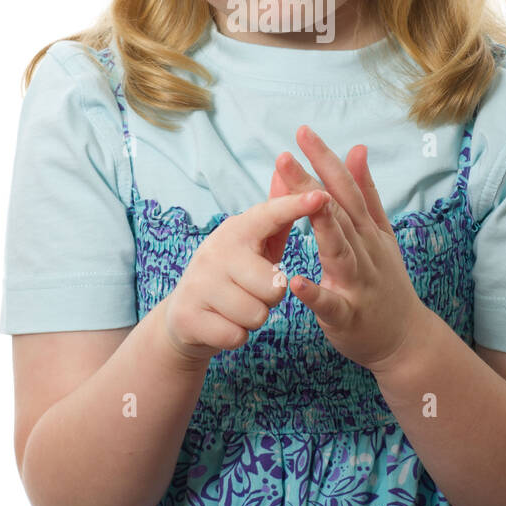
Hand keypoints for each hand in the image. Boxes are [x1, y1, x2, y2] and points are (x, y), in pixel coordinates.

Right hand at [163, 188, 330, 365]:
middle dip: (273, 296)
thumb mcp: (251, 244)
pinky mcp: (189, 317)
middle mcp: (215, 252)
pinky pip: (237, 336)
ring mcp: (199, 284)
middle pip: (275, 285)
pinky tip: (223, 324)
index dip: (296, 206)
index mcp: (237, 230)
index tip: (322, 196)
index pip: (270, 216)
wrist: (183, 317)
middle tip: (253, 290)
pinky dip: (236, 336)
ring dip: (255, 317)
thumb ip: (274, 213)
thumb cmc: (232, 275)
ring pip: (257, 314)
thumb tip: (285, 169)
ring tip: (238, 306)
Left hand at [267, 126, 424, 373]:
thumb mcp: (380, 233)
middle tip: (284, 156)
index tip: (302, 132)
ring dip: (321, 227)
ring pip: (339, 251)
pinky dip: (314, 294)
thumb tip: (358, 148)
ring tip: (299, 204)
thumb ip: (366, 192)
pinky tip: (295, 282)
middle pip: (337, 213)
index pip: (344, 188)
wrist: (406, 339)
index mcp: (366, 230)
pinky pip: (331, 304)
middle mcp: (365, 251)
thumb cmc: (386, 282)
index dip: (325, 159)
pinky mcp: (348, 316)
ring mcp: (359, 282)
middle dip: (311, 184)